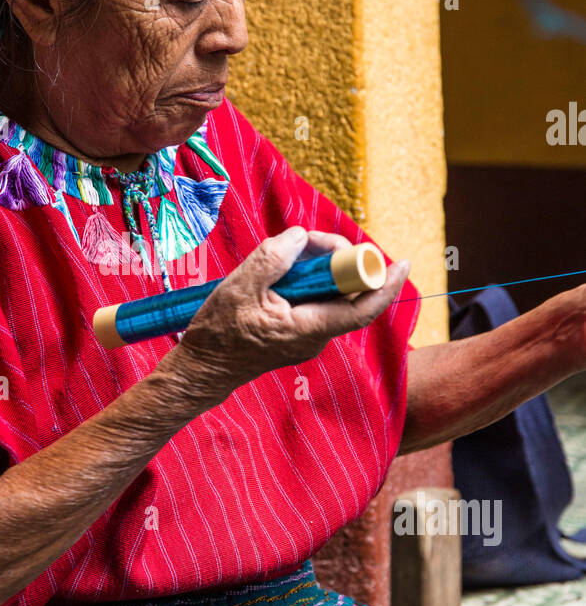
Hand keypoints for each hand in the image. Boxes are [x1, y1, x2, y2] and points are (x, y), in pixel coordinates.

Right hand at [161, 225, 410, 408]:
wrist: (203, 368)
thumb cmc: (219, 333)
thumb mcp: (240, 287)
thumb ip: (274, 258)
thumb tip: (302, 237)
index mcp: (309, 329)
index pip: (361, 308)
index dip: (385, 285)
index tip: (402, 263)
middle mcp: (315, 336)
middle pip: (344, 291)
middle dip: (335, 259)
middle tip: (309, 240)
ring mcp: (307, 336)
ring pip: (326, 293)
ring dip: (314, 268)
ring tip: (283, 255)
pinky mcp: (296, 332)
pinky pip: (311, 299)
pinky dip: (302, 279)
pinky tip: (278, 272)